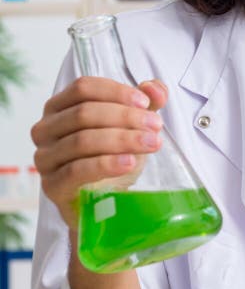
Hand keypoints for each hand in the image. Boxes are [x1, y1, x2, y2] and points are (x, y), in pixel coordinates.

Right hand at [30, 77, 167, 228]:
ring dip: (122, 139)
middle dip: (125, 117)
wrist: (105, 201)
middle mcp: (46, 129)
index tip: (146, 103)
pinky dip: (106, 164)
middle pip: (84, 113)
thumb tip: (155, 88)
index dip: (116, 92)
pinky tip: (129, 162)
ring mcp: (45, 158)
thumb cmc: (113, 155)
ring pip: (82, 140)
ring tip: (151, 143)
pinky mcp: (52, 185)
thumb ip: (146, 103)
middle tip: (155, 126)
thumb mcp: (133, 125)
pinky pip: (77, 170)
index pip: (83, 88)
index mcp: (60, 107)